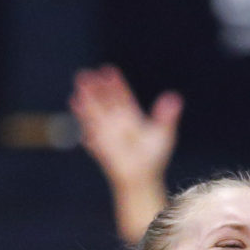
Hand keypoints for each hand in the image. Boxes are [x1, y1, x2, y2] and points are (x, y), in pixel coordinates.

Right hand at [71, 66, 179, 191]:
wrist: (140, 178)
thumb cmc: (153, 157)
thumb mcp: (163, 133)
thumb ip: (167, 116)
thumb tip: (174, 97)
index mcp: (132, 116)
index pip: (122, 96)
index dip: (115, 84)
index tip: (109, 71)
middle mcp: (117, 122)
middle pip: (105, 101)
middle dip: (96, 88)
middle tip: (87, 74)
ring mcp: (107, 132)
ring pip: (95, 111)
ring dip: (86, 98)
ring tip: (80, 84)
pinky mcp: (99, 143)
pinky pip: (89, 128)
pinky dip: (82, 116)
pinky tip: (75, 103)